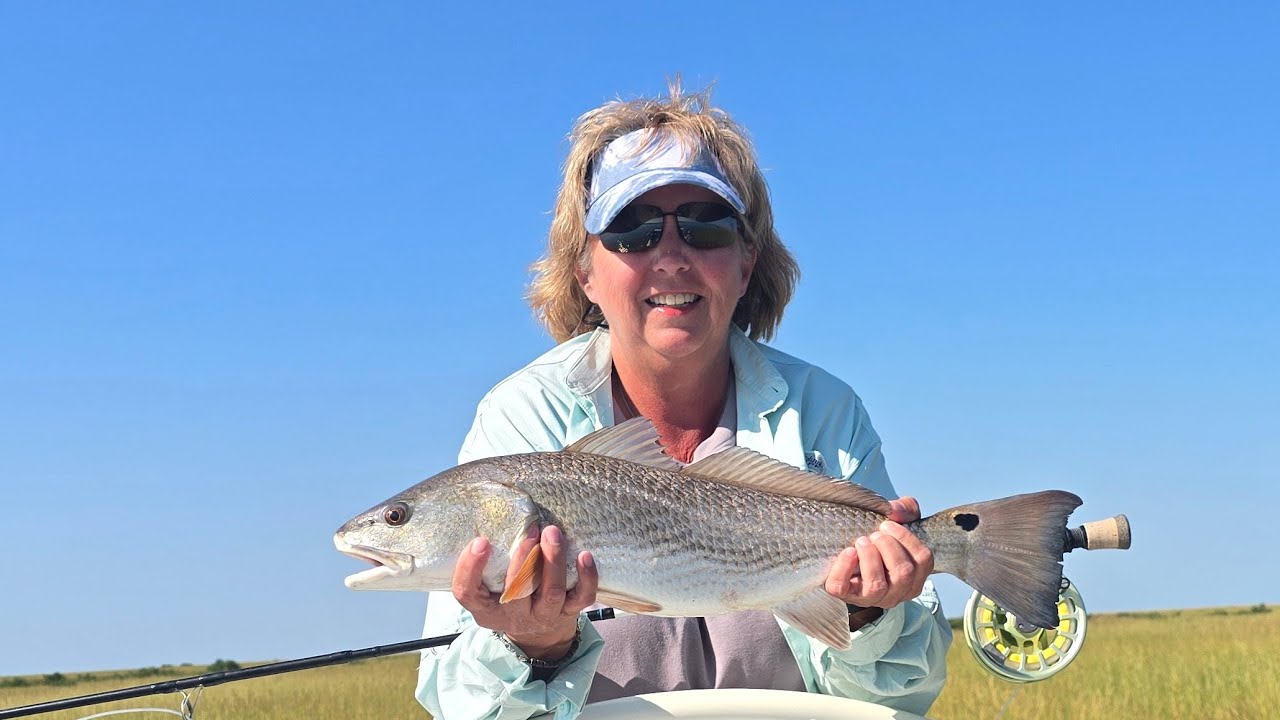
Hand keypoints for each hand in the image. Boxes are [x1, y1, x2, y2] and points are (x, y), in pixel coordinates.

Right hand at [452, 524, 597, 660]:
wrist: (539, 636)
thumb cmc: (509, 599)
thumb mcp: (489, 589)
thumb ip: (489, 564)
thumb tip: (494, 520)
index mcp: (486, 608)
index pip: (467, 592)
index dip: (470, 568)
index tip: (481, 541)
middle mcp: (513, 616)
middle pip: (516, 592)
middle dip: (523, 559)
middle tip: (530, 531)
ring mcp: (543, 616)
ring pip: (550, 593)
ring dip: (553, 561)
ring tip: (552, 534)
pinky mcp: (569, 613)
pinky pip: (581, 598)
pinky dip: (586, 577)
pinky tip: (584, 556)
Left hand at [824, 496, 932, 609]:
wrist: (851, 553)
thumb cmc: (880, 541)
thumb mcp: (899, 521)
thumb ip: (905, 508)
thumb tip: (894, 510)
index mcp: (915, 576)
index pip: (923, 560)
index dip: (907, 539)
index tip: (887, 524)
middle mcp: (898, 592)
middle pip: (903, 573)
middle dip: (888, 547)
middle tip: (874, 534)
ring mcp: (873, 598)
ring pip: (877, 585)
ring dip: (869, 558)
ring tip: (861, 541)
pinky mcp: (847, 596)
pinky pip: (843, 587)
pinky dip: (844, 567)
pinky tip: (848, 552)